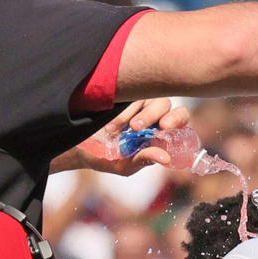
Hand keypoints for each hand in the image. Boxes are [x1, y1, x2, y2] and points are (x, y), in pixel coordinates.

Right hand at [69, 98, 190, 174]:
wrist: (77, 148)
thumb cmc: (107, 158)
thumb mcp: (125, 165)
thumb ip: (145, 159)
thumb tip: (166, 158)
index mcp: (160, 132)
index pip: (180, 118)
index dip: (177, 119)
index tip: (165, 126)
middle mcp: (151, 114)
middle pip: (165, 104)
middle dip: (152, 114)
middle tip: (136, 128)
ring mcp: (135, 102)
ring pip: (145, 97)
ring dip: (131, 114)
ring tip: (113, 131)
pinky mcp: (120, 95)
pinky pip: (127, 94)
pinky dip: (120, 109)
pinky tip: (109, 124)